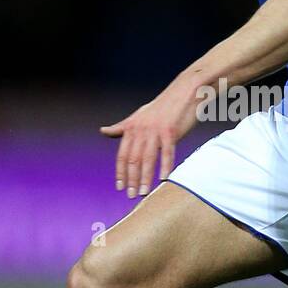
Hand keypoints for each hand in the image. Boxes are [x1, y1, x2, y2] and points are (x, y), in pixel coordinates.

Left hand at [100, 76, 200, 197]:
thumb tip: (103, 131)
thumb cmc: (162, 106)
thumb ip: (122, 127)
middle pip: (133, 159)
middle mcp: (141, 129)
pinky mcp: (171, 131)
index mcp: (132, 127)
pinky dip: (165, 166)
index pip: (122, 154)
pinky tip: (163, 178)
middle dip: (131, 179)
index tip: (119, 186)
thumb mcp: (138, 116)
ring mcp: (155, 130)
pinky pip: (167, 153)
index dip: (120, 172)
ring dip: (145, 178)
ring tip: (144, 192)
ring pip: (147, 159)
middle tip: (131, 195)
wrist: (184, 91)